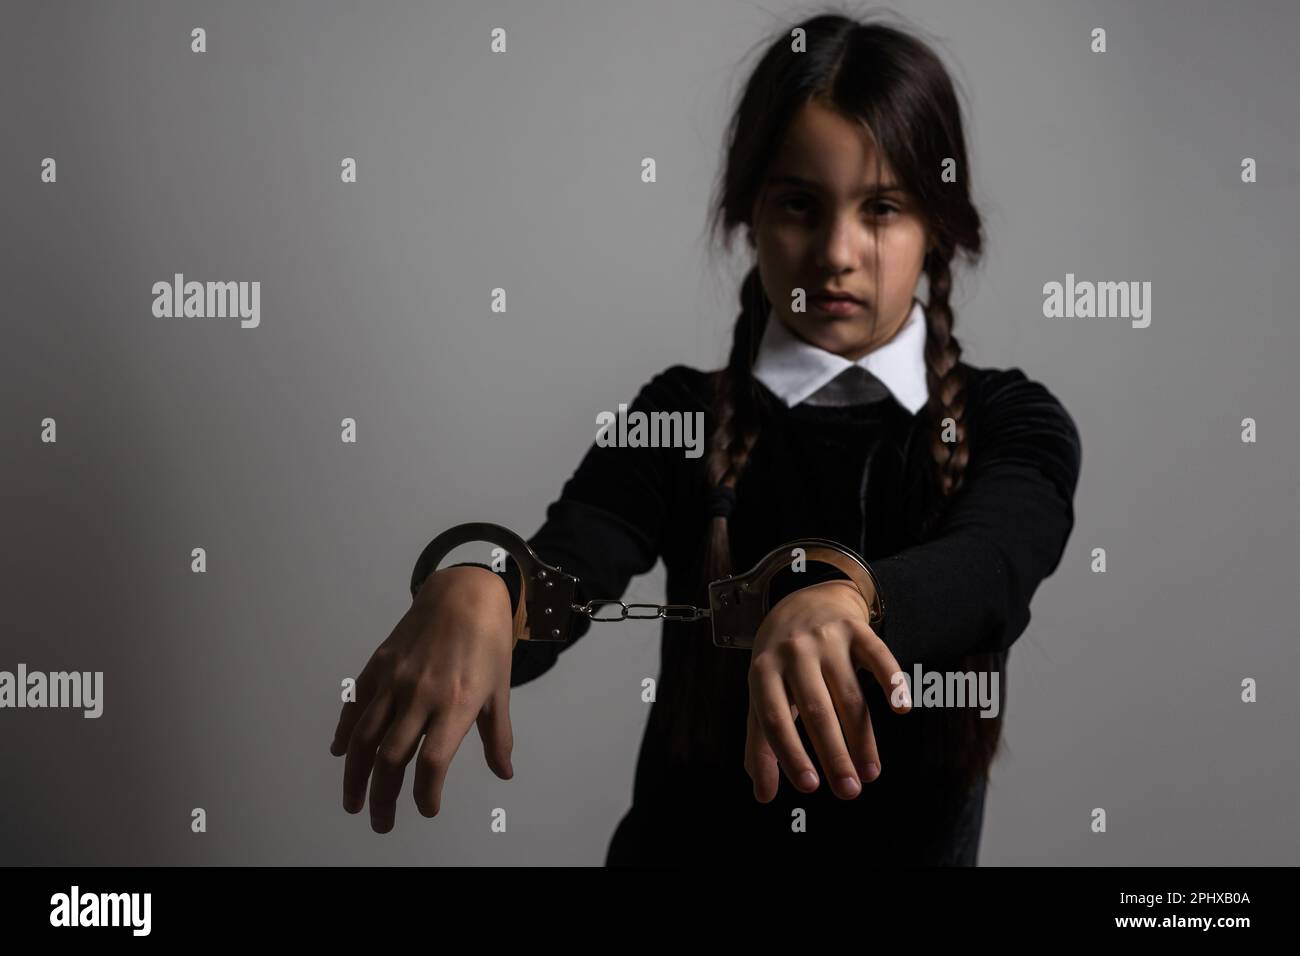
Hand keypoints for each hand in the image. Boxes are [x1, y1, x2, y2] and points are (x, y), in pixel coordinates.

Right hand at [329, 565, 515, 832]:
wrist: (463, 593)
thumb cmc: (487, 642)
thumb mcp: (500, 690)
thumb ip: (498, 736)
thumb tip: (504, 773)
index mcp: (455, 703)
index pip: (432, 761)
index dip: (426, 792)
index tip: (427, 809)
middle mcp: (421, 694)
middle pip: (393, 757)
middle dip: (384, 796)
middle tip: (382, 823)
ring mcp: (395, 679)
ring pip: (366, 736)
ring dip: (355, 775)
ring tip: (353, 802)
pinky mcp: (379, 665)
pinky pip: (357, 705)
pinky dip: (346, 731)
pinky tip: (340, 753)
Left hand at [745, 579, 910, 801]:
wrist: (803, 598)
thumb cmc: (781, 660)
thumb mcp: (762, 693)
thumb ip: (760, 743)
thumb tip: (763, 795)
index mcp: (763, 670)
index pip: (773, 718)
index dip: (790, 753)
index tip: (809, 788)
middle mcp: (794, 652)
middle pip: (816, 709)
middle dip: (834, 754)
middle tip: (848, 791)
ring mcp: (826, 639)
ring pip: (849, 694)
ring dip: (863, 738)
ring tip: (870, 773)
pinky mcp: (856, 629)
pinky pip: (878, 656)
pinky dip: (892, 681)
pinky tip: (901, 709)